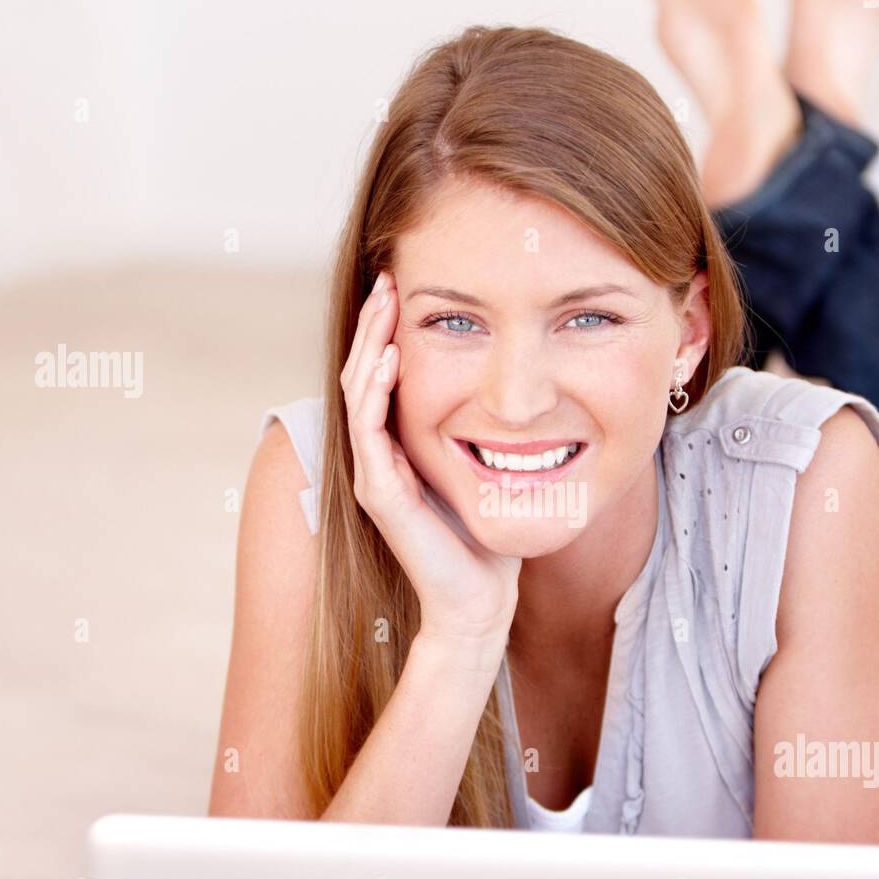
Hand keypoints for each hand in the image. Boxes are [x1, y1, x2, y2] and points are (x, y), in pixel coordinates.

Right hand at [340, 271, 522, 649]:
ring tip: (385, 301)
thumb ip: (486, 431)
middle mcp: (378, 458)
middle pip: (364, 374)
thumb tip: (519, 385)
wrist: (481, 602)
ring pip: (359, 394)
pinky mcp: (381, 494)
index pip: (383, 376)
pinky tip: (392, 355)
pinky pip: (370, 431)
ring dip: (371, 343)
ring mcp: (374, 475)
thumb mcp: (490, 468)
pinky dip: (377, 390)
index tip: (408, 286)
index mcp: (398, 448)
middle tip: (389, 277)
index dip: (389, 331)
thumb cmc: (488, 540)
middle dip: (375, 324)